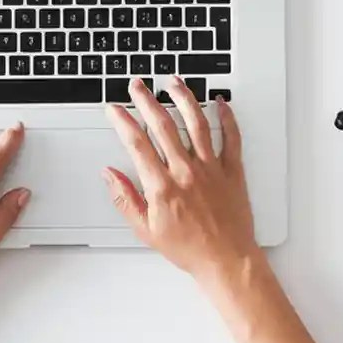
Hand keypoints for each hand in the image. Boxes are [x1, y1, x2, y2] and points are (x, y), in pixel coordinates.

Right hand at [104, 77, 258, 279]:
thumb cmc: (189, 249)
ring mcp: (211, 169)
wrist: (226, 260)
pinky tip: (220, 102)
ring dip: (184, 98)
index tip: (114, 109)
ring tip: (173, 82)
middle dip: (146, 100)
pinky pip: (231, 137)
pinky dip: (227, 117)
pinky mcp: (233, 171)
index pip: (137, 144)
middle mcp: (186, 172)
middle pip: (163, 125)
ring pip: (196, 123)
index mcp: (162, 187)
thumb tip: (109, 174)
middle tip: (137, 85)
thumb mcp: (146, 230)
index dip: (122, 122)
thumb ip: (125, 198)